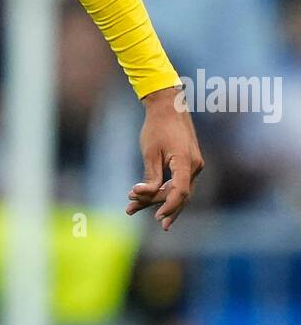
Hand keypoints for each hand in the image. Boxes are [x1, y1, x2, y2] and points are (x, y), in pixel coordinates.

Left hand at [127, 86, 203, 230]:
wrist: (169, 107)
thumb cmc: (158, 127)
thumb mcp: (150, 152)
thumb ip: (151, 176)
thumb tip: (145, 195)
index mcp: (186, 162)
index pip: (180, 191)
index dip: (169, 206)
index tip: (157, 217)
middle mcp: (195, 166)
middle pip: (178, 195)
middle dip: (154, 204)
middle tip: (129, 210)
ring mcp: (194, 166)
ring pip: (178, 191)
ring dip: (156, 200)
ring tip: (132, 209)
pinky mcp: (189, 165)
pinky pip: (178, 184)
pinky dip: (163, 192)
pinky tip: (147, 200)